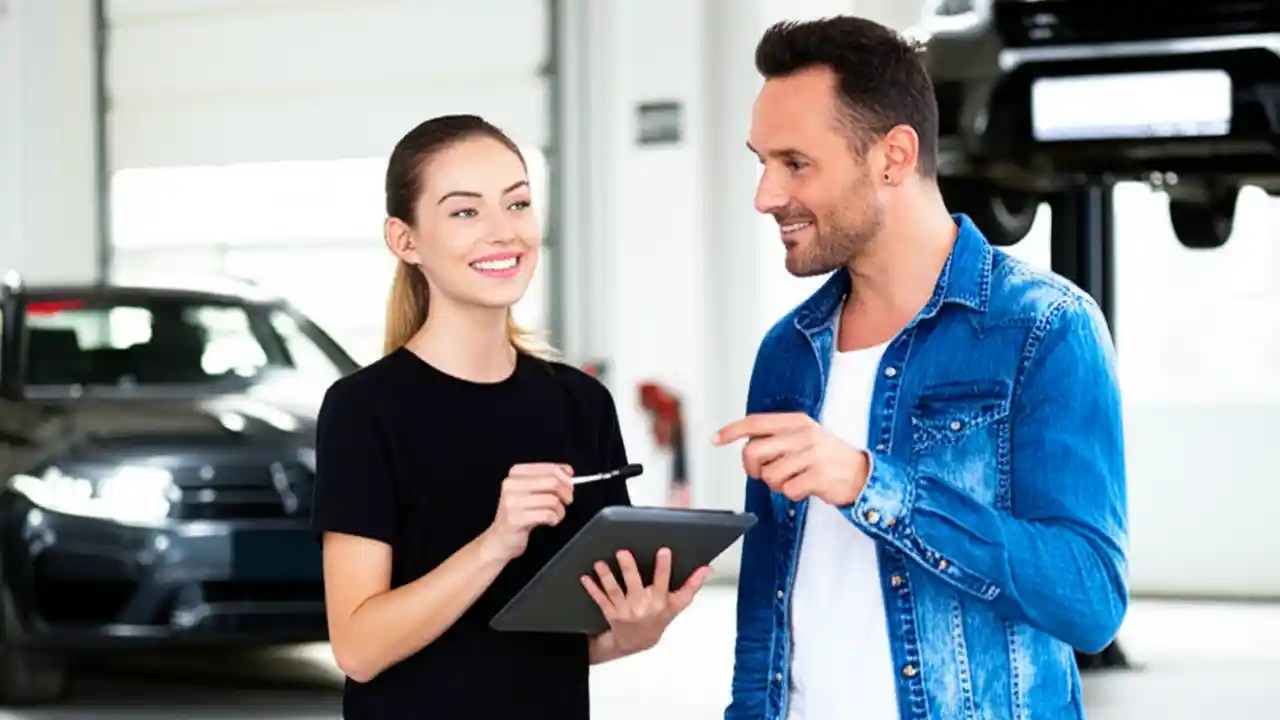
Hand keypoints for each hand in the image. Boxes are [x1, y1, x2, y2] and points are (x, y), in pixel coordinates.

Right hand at [482, 463, 573, 562]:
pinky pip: (548, 515)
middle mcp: (511, 485)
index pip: (548, 468)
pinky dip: (555, 519)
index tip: (569, 484)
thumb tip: (568, 471)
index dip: (564, 477)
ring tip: (555, 515)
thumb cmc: (518, 515)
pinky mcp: (516, 519)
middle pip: (552, 482)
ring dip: (560, 510)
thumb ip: (548, 478)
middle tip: (567, 501)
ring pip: (552, 499)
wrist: (501, 539)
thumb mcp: (531, 491)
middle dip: (566, 493)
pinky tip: (549, 522)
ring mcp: (512, 502)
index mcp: (515, 474)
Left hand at [581, 548, 709, 655]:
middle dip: (628, 569)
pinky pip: (600, 600)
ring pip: (614, 592)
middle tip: (622, 552)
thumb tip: (707, 568)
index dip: (664, 568)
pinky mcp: (610, 614)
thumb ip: (691, 586)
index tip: (663, 550)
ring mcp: (625, 611)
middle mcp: (642, 607)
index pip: (663, 583)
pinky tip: (585, 577)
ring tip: (600, 563)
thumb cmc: (658, 618)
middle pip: (635, 586)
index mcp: (660, 602)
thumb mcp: (677, 605)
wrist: (637, 642)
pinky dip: (592, 589)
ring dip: (606, 577)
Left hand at [714, 412, 869, 505]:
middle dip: (752, 469)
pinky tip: (807, 487)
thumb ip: (777, 437)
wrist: (863, 474)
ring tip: (795, 479)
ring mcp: (812, 455)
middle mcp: (803, 434)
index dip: (731, 431)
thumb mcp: (804, 436)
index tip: (716, 439)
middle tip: (763, 474)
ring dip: (777, 485)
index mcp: (796, 421)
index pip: (755, 422)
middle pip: (753, 452)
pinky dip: (793, 494)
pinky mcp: (818, 476)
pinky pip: (788, 491)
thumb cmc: (827, 457)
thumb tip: (746, 446)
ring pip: (769, 476)